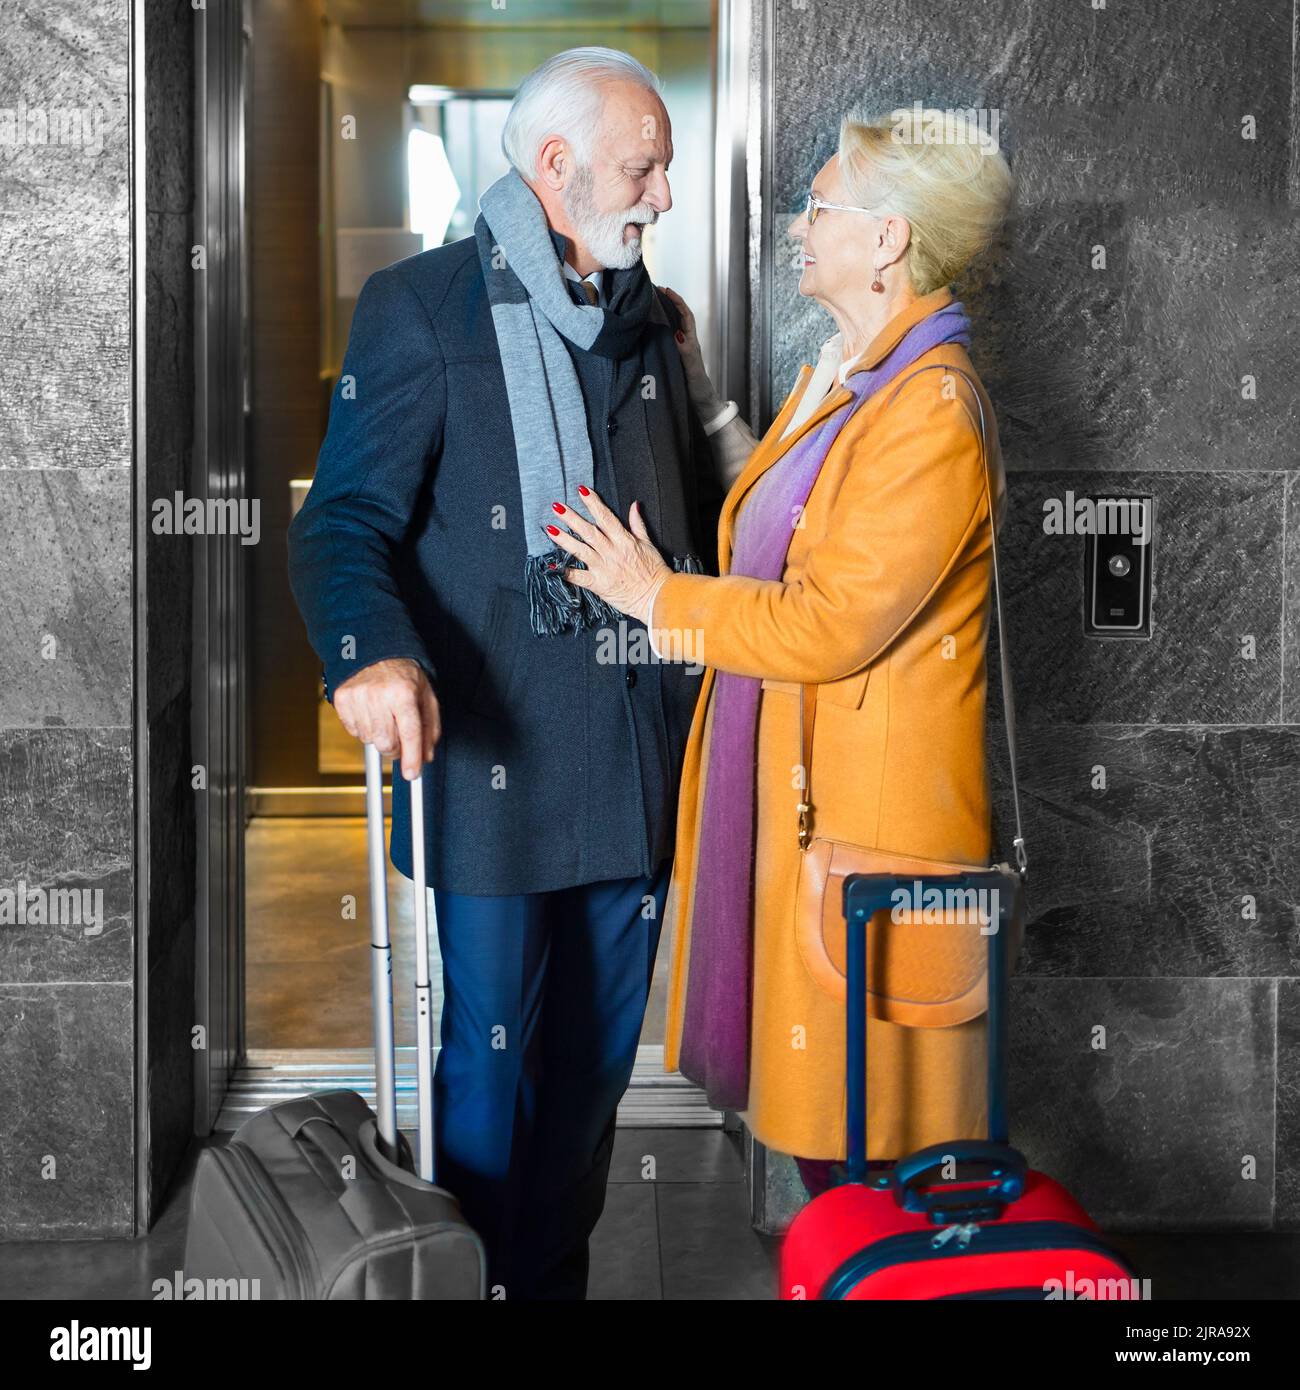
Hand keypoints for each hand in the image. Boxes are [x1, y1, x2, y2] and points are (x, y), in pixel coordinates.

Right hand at [333, 657, 440, 780]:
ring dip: (380, 737)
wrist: (373, 649)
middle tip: (400, 739)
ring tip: (385, 717)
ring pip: (370, 740)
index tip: (412, 773)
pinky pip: (354, 731)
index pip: (409, 734)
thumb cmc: (402, 673)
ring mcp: (357, 697)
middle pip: (386, 743)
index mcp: (403, 692)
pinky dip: (365, 729)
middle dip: (396, 749)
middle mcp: (378, 695)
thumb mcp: (425, 695)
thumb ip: (430, 727)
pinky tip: (371, 713)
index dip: (412, 758)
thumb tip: (426, 756)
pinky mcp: (342, 700)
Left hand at [545, 489, 670, 624]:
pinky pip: (580, 578)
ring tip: (550, 529)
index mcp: (624, 541)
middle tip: (557, 506)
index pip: (606, 517)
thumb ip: (638, 524)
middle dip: (571, 518)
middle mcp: (612, 552)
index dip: (593, 503)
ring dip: (564, 539)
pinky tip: (553, 567)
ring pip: (581, 550)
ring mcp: (604, 568)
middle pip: (588, 531)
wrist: (657, 597)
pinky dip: (566, 573)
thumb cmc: (655, 572)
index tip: (581, 491)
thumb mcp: (649, 544)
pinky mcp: (599, 584)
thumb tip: (634, 505)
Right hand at [661, 286, 715, 409]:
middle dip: (668, 302)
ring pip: (672, 326)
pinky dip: (658, 328)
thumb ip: (686, 352)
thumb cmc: (699, 389)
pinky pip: (665, 338)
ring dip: (663, 313)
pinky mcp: (673, 358)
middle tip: (654, 291)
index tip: (665, 290)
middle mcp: (686, 343)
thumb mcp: (692, 369)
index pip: (685, 315)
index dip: (676, 301)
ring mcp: (680, 350)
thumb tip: (677, 333)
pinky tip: (647, 328)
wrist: (701, 404)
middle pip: (678, 316)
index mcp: (691, 342)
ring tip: (649, 304)